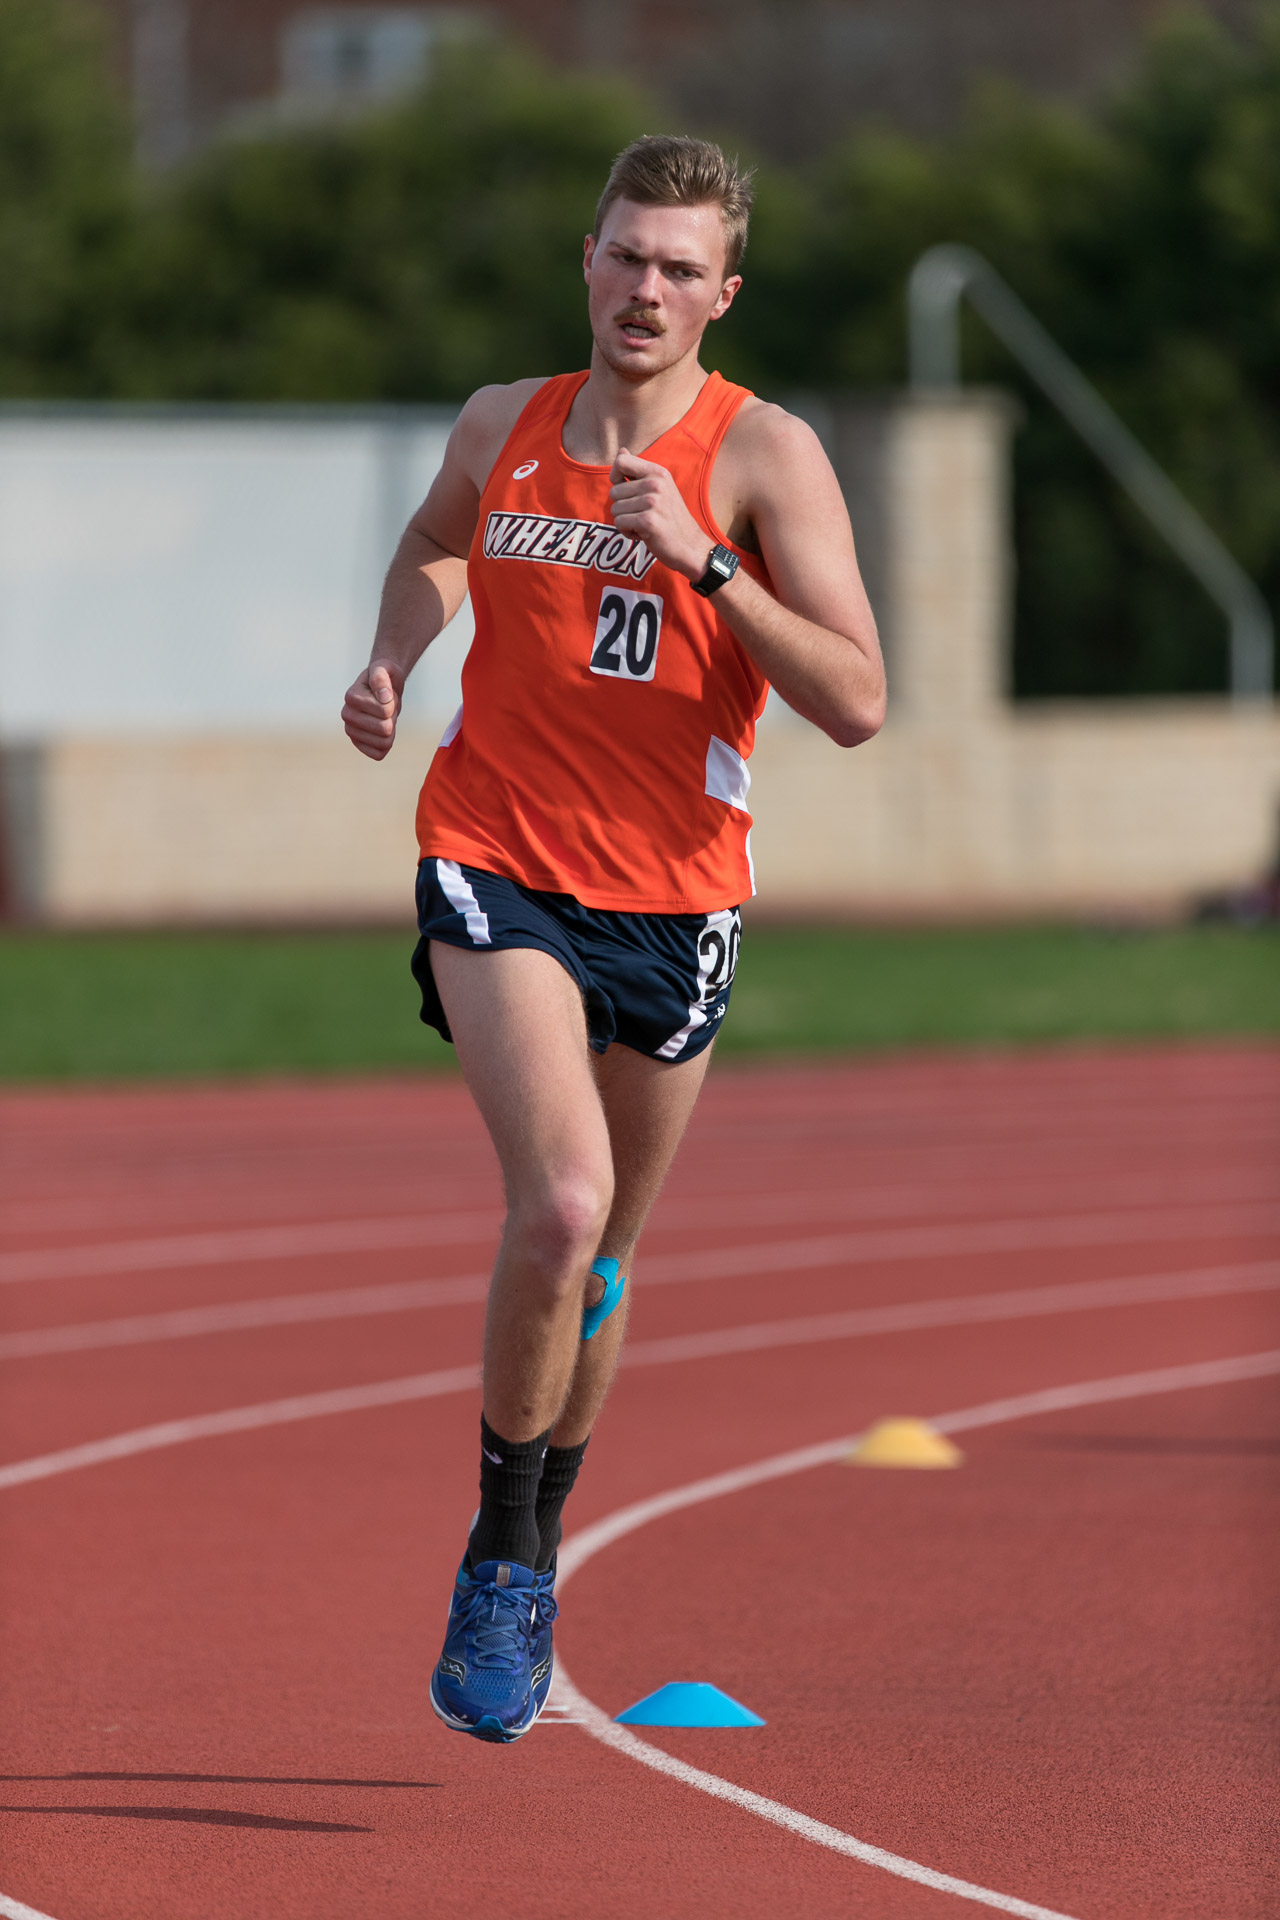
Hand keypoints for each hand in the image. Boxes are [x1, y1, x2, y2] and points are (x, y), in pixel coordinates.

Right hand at [342, 659, 403, 759]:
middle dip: (392, 716)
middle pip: (385, 729)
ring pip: (384, 743)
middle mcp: (347, 715)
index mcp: (351, 697)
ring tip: (384, 716)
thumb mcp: (385, 669)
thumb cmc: (385, 677)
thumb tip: (384, 697)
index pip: (385, 711)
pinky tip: (381, 730)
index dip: (392, 702)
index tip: (386, 694)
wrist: (384, 688)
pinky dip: (387, 743)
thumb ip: (381, 678)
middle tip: (387, 706)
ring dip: (391, 728)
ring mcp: (351, 731)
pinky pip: (379, 754)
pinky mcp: (358, 744)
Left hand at [608, 449, 710, 579]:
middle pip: (614, 491)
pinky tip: (643, 534)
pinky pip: (619, 524)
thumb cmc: (670, 517)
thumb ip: (638, 470)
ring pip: (615, 510)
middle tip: (642, 515)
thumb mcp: (659, 488)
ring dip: (626, 522)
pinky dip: (627, 533)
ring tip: (644, 525)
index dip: (615, 477)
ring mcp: (652, 502)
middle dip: (622, 507)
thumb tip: (621, 451)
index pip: (621, 461)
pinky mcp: (648, 521)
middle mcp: (656, 484)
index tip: (625, 490)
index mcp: (658, 472)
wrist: (690, 545)